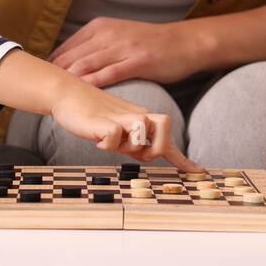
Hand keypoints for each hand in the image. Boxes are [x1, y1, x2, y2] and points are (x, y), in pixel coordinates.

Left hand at [49, 18, 204, 87]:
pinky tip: (82, 94)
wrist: (184, 42)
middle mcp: (108, 34)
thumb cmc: (149, 44)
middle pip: (72, 57)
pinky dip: (93, 83)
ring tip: (53, 98)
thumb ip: (94, 47)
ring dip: (69, 81)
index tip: (39, 83)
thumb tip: (70, 63)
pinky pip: (110, 73)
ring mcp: (123, 46)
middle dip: (54, 76)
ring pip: (87, 64)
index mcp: (100, 27)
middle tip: (39, 95)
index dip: (50, 67)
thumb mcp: (117, 36)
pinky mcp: (138, 61)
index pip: (66, 48)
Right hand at [50, 83, 202, 172]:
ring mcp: (120, 117)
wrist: (67, 94)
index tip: (198, 172)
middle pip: (165, 128)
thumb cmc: (93, 114)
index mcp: (142, 117)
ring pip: (142, 134)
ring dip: (128, 146)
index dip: (182, 158)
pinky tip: (96, 137)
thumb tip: (148, 154)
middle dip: (157, 148)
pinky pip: (114, 137)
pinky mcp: (102, 122)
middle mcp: (136, 115)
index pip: (167, 134)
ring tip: (110, 141)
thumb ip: (134, 141)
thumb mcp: (119, 128)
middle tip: (138, 154)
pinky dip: (107, 144)